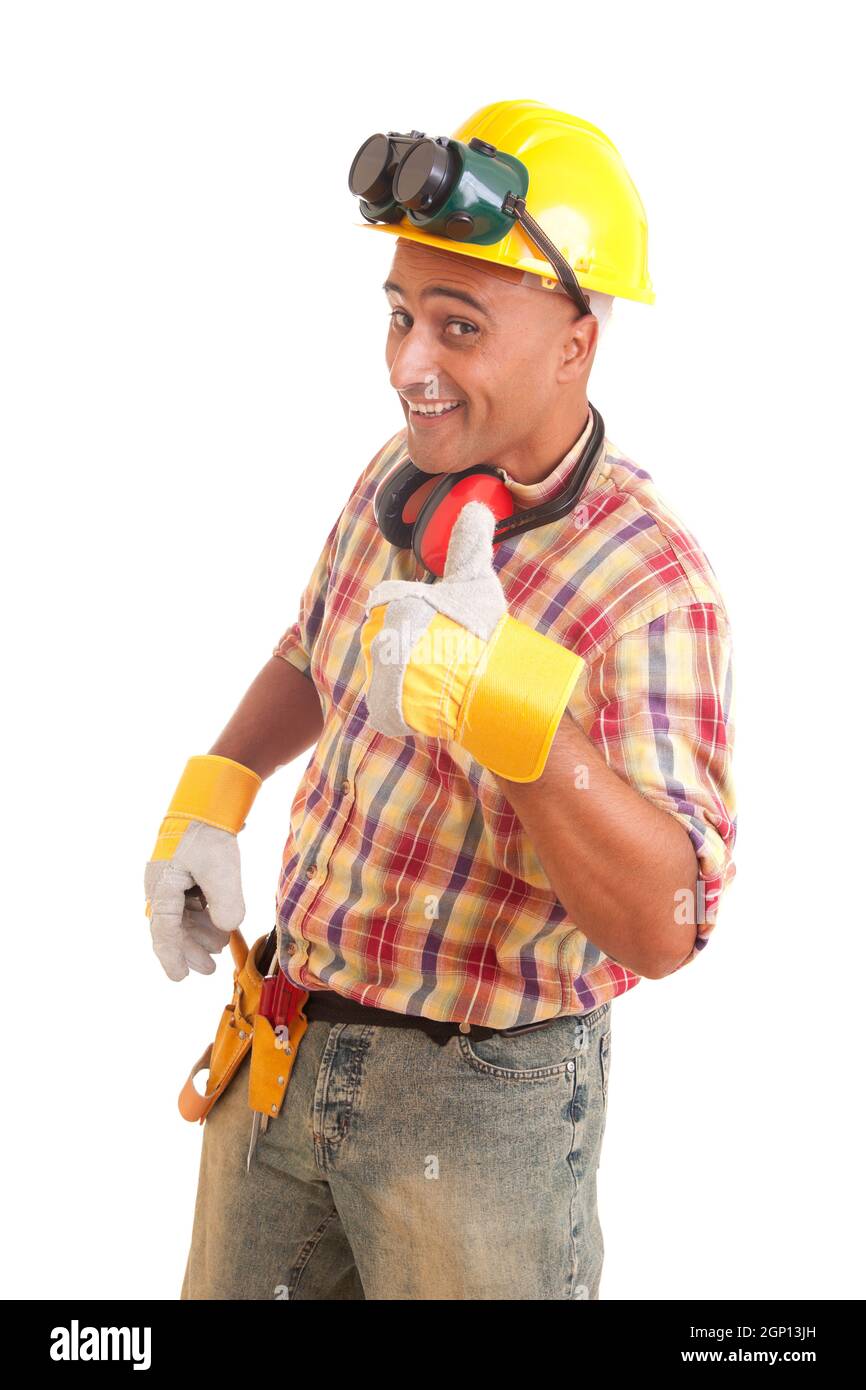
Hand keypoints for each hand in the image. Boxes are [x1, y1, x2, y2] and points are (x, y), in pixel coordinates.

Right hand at [144, 755, 260, 980]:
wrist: (206, 806)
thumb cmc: (209, 836)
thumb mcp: (221, 869)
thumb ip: (225, 902)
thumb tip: (227, 928)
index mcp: (163, 888)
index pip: (164, 932)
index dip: (172, 957)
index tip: (180, 978)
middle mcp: (162, 888)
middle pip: (172, 930)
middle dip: (189, 951)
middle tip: (209, 969)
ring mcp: (171, 883)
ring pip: (182, 919)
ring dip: (198, 935)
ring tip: (219, 945)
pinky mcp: (183, 877)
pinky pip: (189, 906)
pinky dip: (202, 919)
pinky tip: (219, 925)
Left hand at [360, 501, 584, 781]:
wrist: (478, 683)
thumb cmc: (476, 629)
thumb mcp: (475, 580)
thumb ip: (470, 542)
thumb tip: (477, 507)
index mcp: (390, 602)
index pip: (396, 606)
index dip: (422, 618)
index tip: (443, 629)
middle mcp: (375, 635)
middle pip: (394, 642)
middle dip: (417, 650)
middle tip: (450, 659)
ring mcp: (375, 674)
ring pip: (391, 675)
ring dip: (411, 681)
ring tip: (445, 684)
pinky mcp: (380, 707)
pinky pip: (388, 709)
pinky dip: (405, 711)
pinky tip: (429, 707)